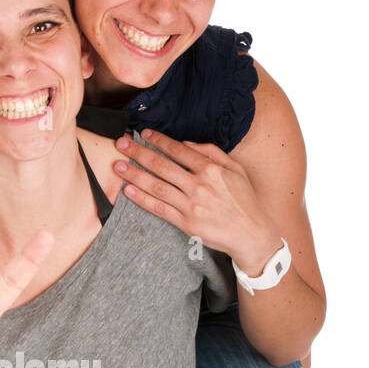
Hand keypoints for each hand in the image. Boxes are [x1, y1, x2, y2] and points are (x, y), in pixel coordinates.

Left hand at [114, 129, 282, 274]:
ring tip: (118, 165)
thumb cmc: (244, 200)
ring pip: (156, 186)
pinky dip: (142, 199)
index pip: (179, 151)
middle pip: (162, 166)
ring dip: (134, 174)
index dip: (159, 141)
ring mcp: (191, 205)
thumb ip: (212, 152)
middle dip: (139, 153)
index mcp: (211, 170)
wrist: (250, 234)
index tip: (145, 133)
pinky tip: (128, 190)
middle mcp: (199, 186)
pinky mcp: (185, 223)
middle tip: (121, 144)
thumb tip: (187, 143)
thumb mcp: (235, 169)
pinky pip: (159, 209)